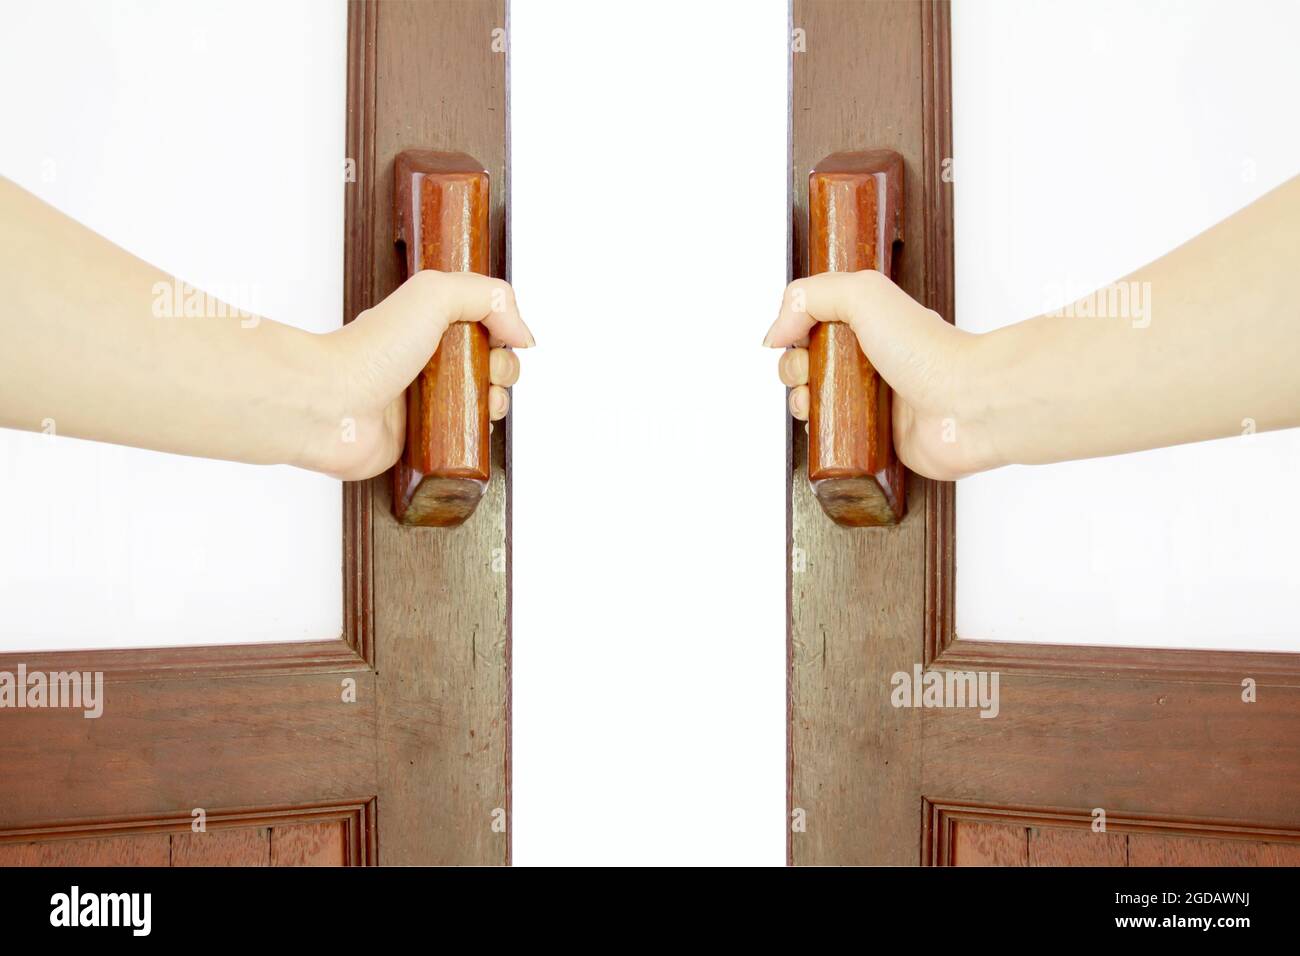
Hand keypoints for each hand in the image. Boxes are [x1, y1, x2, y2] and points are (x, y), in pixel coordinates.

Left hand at [299, 270, 533, 479]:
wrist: (332, 407)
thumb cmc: (370, 350)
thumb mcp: (434, 295)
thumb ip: (488, 297)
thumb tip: (522, 332)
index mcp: (428, 324)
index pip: (484, 324)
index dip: (502, 332)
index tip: (501, 339)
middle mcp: (427, 360)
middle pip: (490, 365)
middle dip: (504, 369)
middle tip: (486, 373)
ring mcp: (426, 401)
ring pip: (483, 402)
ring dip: (497, 403)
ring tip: (484, 403)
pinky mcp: (424, 438)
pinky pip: (464, 438)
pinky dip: (477, 434)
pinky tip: (473, 427)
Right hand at [764, 270, 998, 479]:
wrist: (965, 406)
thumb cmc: (928, 350)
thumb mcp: (864, 295)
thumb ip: (810, 297)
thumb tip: (776, 332)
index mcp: (869, 324)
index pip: (814, 324)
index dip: (795, 332)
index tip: (793, 340)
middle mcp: (870, 360)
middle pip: (808, 365)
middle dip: (793, 370)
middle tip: (810, 374)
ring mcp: (872, 401)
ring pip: (816, 403)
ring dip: (801, 403)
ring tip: (813, 404)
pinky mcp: (874, 438)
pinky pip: (834, 438)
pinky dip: (820, 436)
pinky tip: (824, 428)